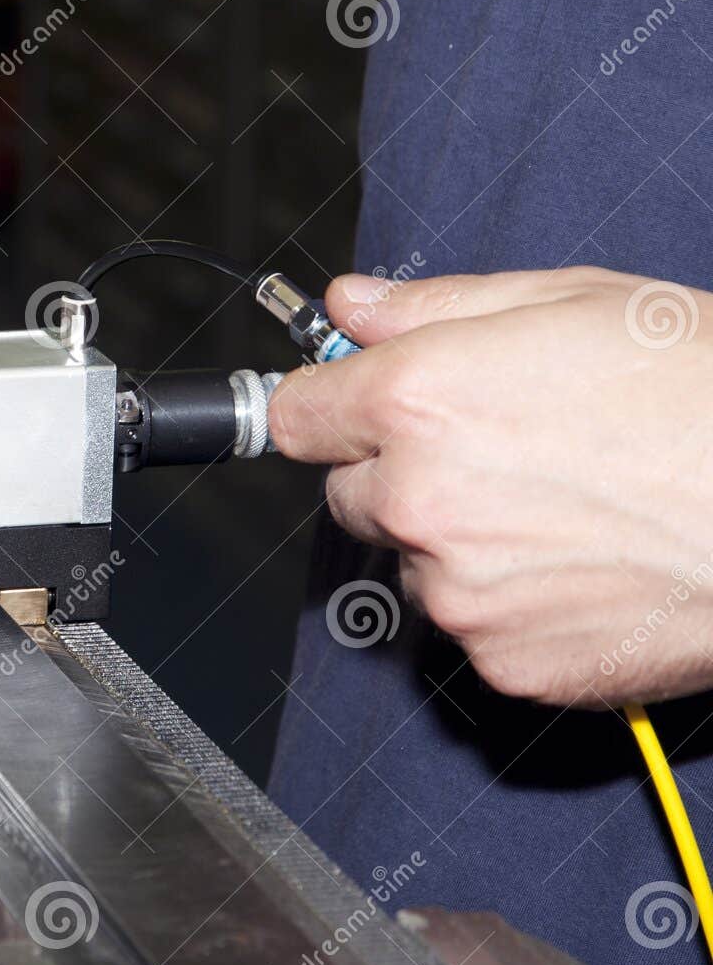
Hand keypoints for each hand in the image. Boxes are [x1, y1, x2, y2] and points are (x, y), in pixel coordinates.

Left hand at [269, 265, 712, 707]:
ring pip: (414, 565)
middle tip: (499, 452)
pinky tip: (581, 565)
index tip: (341, 409)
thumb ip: (435, 308)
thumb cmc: (705, 394)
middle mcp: (420, 501)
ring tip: (565, 509)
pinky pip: (471, 628)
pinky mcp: (503, 661)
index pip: (294, 417)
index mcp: (419, 402)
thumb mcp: (573, 303)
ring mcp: (459, 592)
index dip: (323, 408)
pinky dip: (508, 605)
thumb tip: (352, 307)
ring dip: (457, 543)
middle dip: (399, 474)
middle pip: (350, 495)